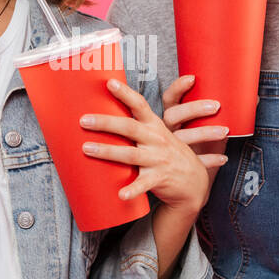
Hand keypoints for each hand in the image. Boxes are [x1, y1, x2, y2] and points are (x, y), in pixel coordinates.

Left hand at [79, 78, 215, 216]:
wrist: (195, 182)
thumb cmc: (169, 155)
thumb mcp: (159, 135)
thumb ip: (139, 125)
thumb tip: (107, 112)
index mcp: (155, 126)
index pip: (140, 105)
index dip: (125, 94)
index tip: (109, 83)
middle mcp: (157, 140)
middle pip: (130, 127)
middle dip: (106, 122)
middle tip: (84, 120)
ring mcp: (158, 159)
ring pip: (130, 154)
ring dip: (107, 151)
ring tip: (87, 148)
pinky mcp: (159, 179)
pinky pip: (143, 184)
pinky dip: (132, 190)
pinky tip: (120, 194)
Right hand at [161, 74, 230, 184]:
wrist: (196, 173)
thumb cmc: (204, 140)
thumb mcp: (210, 124)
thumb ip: (226, 111)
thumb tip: (256, 98)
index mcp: (173, 115)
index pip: (169, 98)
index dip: (178, 87)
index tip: (193, 78)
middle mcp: (168, 130)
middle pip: (173, 115)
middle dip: (194, 109)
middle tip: (216, 106)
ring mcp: (174, 147)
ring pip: (182, 138)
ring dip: (204, 133)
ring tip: (225, 131)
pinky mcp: (182, 165)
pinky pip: (193, 161)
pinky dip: (209, 159)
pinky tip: (223, 158)